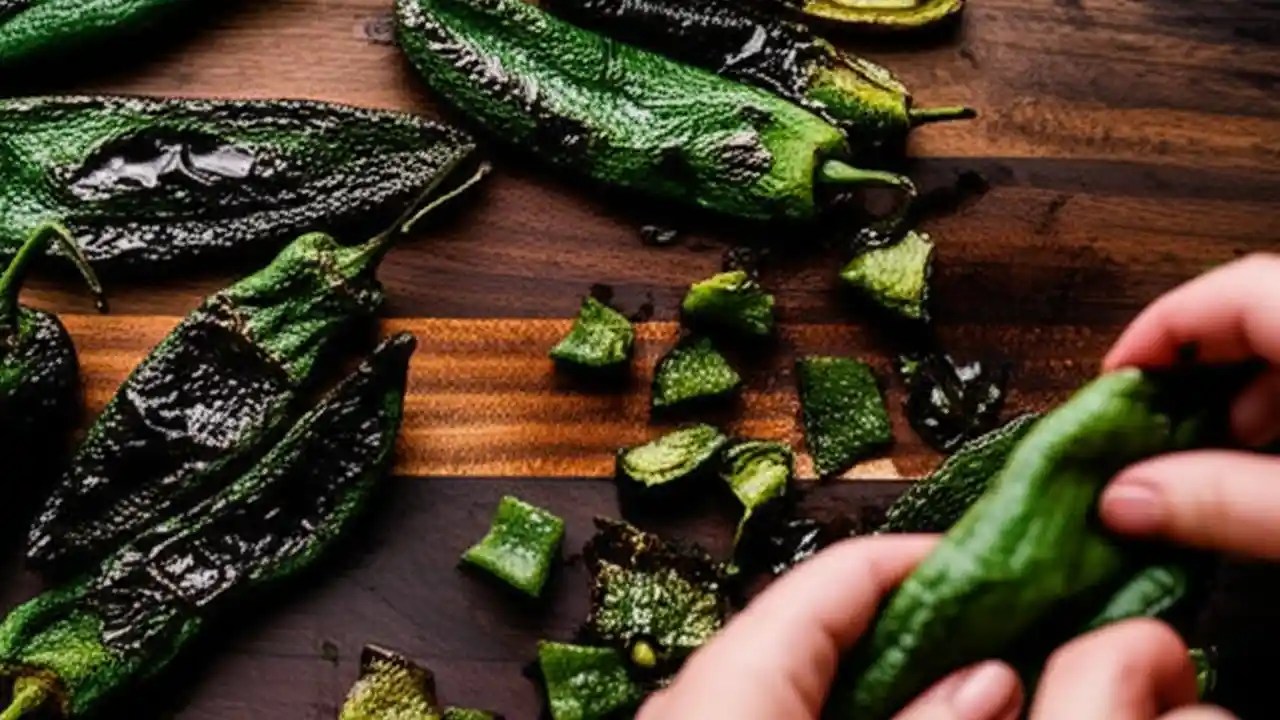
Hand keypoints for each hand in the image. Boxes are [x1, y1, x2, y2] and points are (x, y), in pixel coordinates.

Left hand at [637, 537, 1226, 718]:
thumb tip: (990, 678)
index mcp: (732, 686)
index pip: (834, 580)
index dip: (918, 559)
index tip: (999, 563)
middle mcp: (698, 695)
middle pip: (815, 623)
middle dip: (911, 619)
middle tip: (1002, 631)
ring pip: (797, 675)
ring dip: (880, 673)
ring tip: (968, 686)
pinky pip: (773, 713)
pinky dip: (840, 713)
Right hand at [1099, 254, 1279, 557]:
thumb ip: (1224, 502)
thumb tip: (1123, 500)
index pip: (1228, 292)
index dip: (1157, 332)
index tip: (1113, 383)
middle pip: (1256, 308)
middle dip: (1195, 370)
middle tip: (1158, 430)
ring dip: (1246, 391)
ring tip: (1218, 454)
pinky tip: (1276, 464)